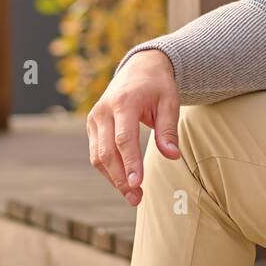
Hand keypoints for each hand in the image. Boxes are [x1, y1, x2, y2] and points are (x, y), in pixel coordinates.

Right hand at [86, 50, 180, 206]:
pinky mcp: (92, 126)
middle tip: (136, 198)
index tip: (137, 184)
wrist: (139, 67)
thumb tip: (173, 156)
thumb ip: (169, 130)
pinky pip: (96, 153)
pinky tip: (124, 182)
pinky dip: (109, 170)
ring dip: (113, 179)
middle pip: (107, 152)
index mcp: (124, 103)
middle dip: (121, 178)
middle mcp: (103, 111)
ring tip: (133, 196)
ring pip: (98, 156)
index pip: (124, 138)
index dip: (130, 163)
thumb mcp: (170, 101)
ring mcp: (95, 119)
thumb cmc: (158, 86)